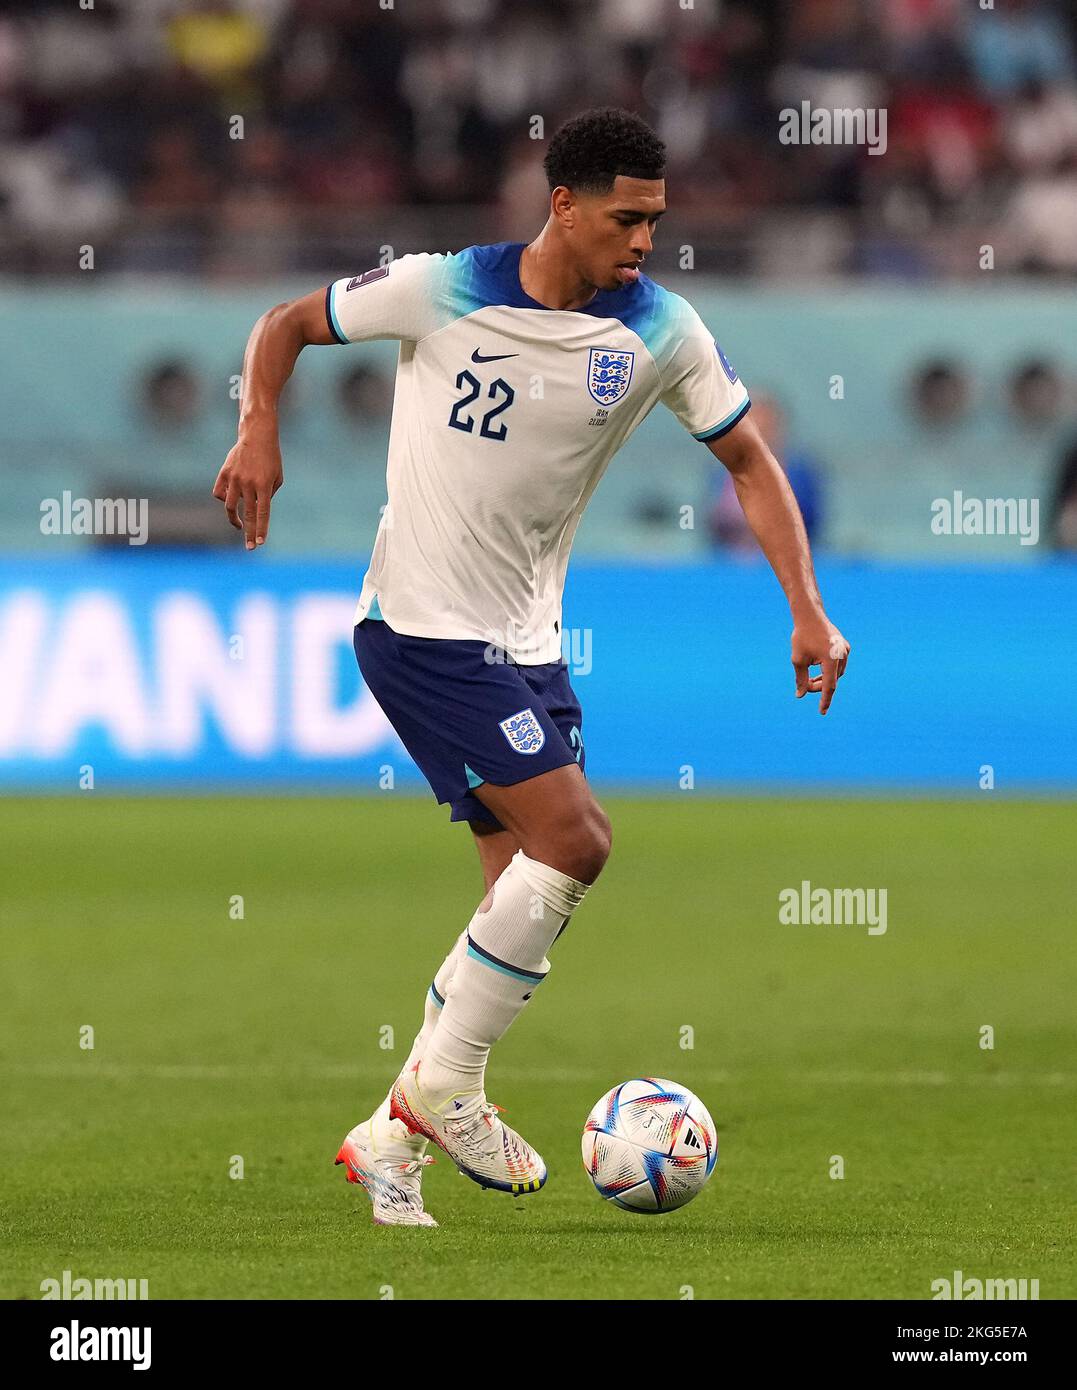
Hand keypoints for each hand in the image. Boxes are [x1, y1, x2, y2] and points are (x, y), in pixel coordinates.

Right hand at [212, 428, 282, 548]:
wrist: (257, 436)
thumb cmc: (271, 459)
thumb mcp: (277, 478)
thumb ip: (268, 496)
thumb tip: (256, 511)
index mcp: (264, 486)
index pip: (263, 513)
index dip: (261, 529)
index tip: (260, 543)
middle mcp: (249, 483)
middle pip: (248, 514)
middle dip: (249, 533)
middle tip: (250, 548)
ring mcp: (235, 478)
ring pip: (229, 506)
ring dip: (234, 519)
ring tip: (239, 525)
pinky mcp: (224, 473)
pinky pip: (220, 493)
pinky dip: (224, 499)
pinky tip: (232, 499)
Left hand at [792, 613, 850, 715]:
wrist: (810, 615)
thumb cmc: (802, 637)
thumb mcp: (798, 660)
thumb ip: (800, 679)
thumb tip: (800, 695)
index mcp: (831, 659)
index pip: (829, 685)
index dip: (825, 700)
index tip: (822, 712)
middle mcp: (842, 655)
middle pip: (832, 679)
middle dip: (819, 686)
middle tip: (805, 687)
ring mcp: (845, 650)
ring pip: (836, 673)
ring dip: (824, 679)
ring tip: (810, 681)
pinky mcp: (844, 647)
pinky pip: (838, 665)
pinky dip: (829, 671)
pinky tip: (818, 672)